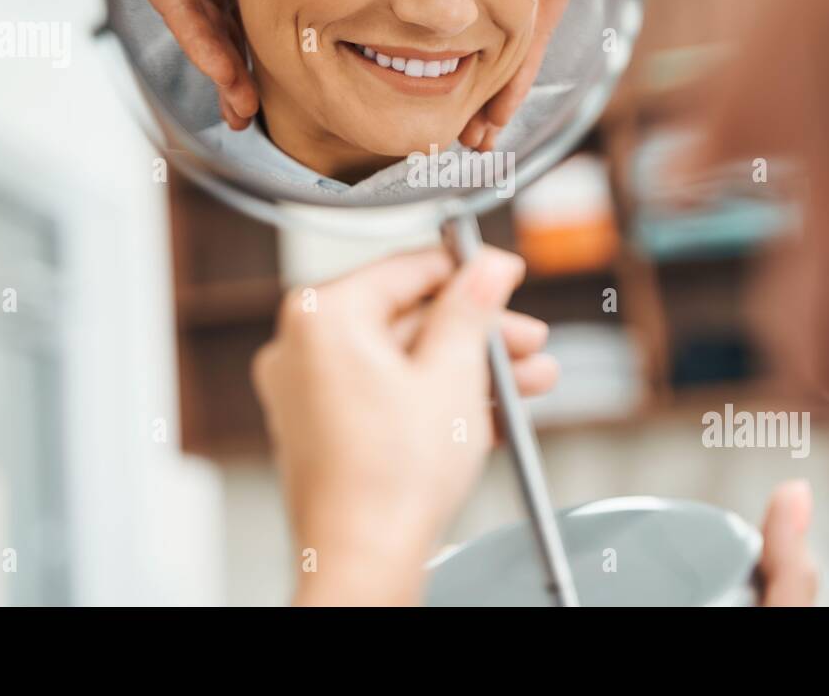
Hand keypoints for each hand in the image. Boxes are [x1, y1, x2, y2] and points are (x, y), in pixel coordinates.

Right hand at [106, 0, 257, 128]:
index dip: (204, 46)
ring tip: (253, 106)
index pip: (183, 9)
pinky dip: (270, 31)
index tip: (227, 78)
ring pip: (234, 23)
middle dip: (224, 72)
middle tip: (243, 110)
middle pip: (209, 28)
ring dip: (243, 65)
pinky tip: (288, 62)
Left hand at [252, 247, 556, 605]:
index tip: (504, 273)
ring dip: (468, 368)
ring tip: (526, 380)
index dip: (467, 271)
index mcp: (323, 316)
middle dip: (477, 332)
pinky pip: (387, 394)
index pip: (405, 269)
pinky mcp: (322, 428)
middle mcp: (302, 347)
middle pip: (406, 317)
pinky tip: (492, 410)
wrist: (364, 560)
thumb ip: (471, 308)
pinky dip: (435, 398)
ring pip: (402, 360)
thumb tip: (486, 268)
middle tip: (525, 338)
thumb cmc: (391, 479)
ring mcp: (307, 391)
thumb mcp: (453, 373)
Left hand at [460, 0, 617, 150]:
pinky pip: (476, 24)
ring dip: (478, 89)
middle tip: (470, 143)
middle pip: (507, 58)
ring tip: (461, 134)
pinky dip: (463, 53)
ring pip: (491, 49)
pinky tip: (441, 78)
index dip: (512, 81)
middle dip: (492, 102)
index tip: (493, 117)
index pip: (528, 40)